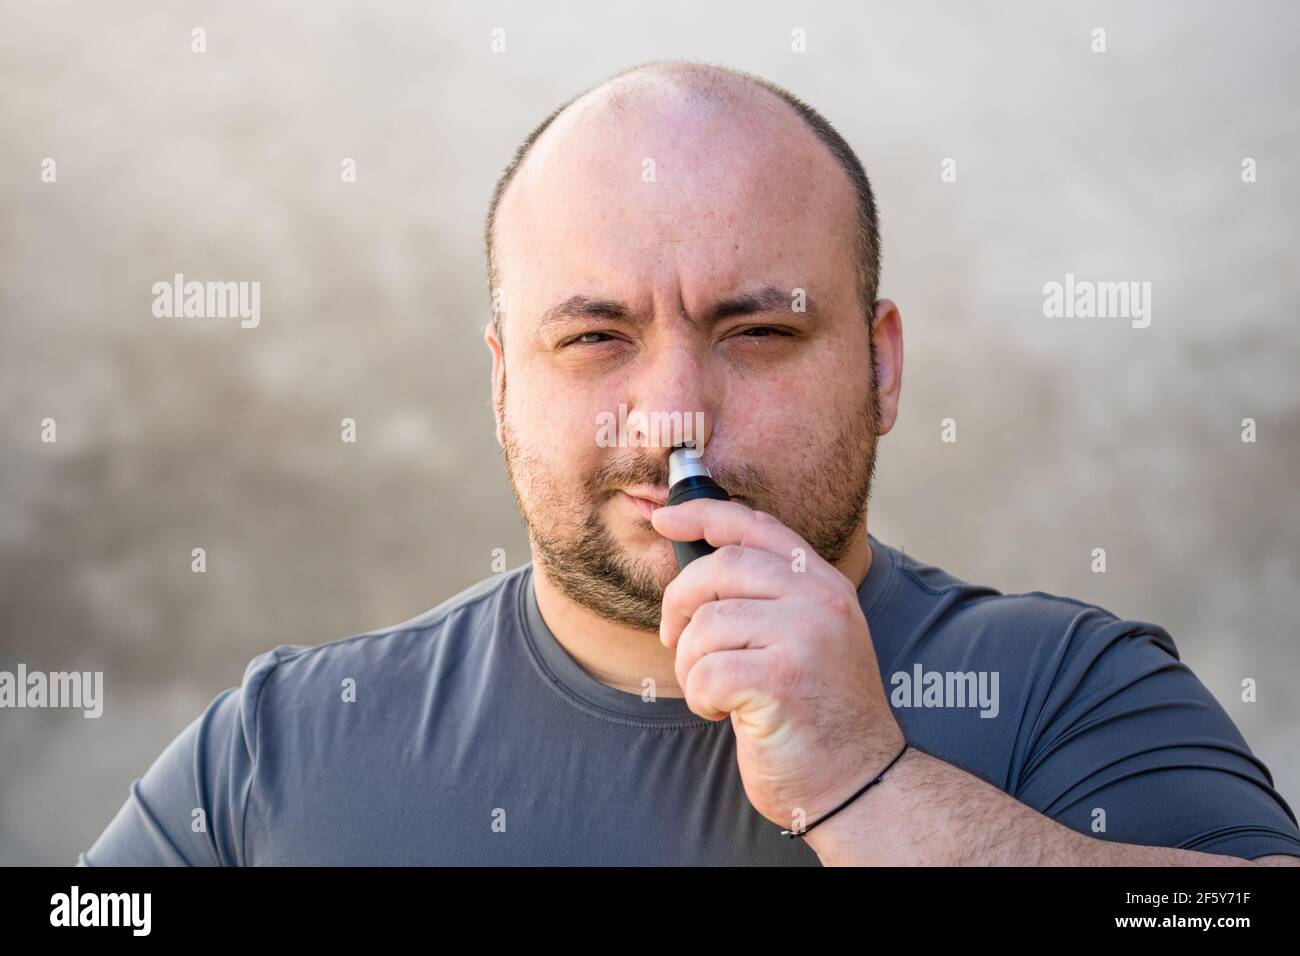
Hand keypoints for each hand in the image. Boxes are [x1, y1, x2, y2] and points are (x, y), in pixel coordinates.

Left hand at [650, 497, 904, 832]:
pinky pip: (705, 673)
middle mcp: (820, 601)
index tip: (664, 518)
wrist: (858, 783)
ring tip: (716, 692)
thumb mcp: (806, 637)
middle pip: (719, 567)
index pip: (754, 526)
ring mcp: (805, 638)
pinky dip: (701, 698)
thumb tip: (695, 566)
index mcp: (824, 584)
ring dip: (691, 664)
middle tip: (675, 640)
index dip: (701, 514)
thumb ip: (768, 596)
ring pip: (705, 625)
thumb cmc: (817, 715)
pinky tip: (725, 713)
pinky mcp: (782, 680)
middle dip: (679, 603)